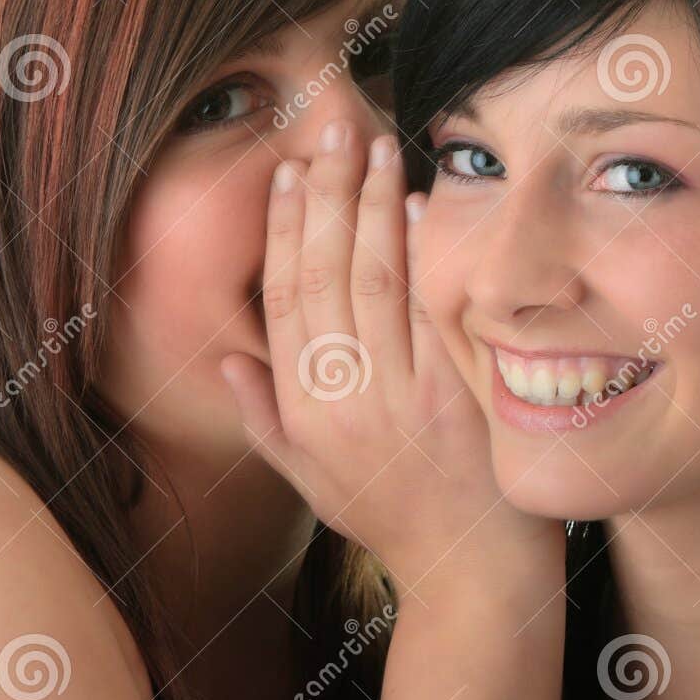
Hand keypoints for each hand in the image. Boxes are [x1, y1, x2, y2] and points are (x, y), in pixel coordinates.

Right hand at [220, 120, 560, 592]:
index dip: (285, 230)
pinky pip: (435, 311)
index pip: (285, 297)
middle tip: (335, 133)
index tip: (289, 174)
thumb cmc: (390, 516)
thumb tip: (228, 361)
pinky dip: (426, 256)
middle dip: (328, 194)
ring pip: (378, 282)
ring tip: (376, 150)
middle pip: (327, 273)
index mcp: (304, 409)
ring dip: (375, 208)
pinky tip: (423, 207)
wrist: (471, 566)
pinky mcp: (459, 394)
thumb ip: (266, 418)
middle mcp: (346, 397)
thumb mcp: (310, 481)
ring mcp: (405, 395)